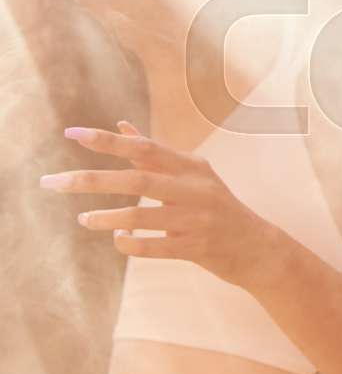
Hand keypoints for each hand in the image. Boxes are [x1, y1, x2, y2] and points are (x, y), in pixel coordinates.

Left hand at [44, 121, 284, 288]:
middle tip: (52, 182)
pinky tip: (117, 238)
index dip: (107, 140)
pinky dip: (128, 243)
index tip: (71, 133)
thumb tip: (121, 125)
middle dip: (90, 180)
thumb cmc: (217, 207)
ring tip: (83, 218)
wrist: (258, 247)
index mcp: (192, 167)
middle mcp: (195, 189)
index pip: (144, 147)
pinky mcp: (195, 248)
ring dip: (105, 217)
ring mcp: (196, 219)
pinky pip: (151, 247)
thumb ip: (155, 154)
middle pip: (136, 179)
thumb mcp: (193, 175)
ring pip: (140, 216)